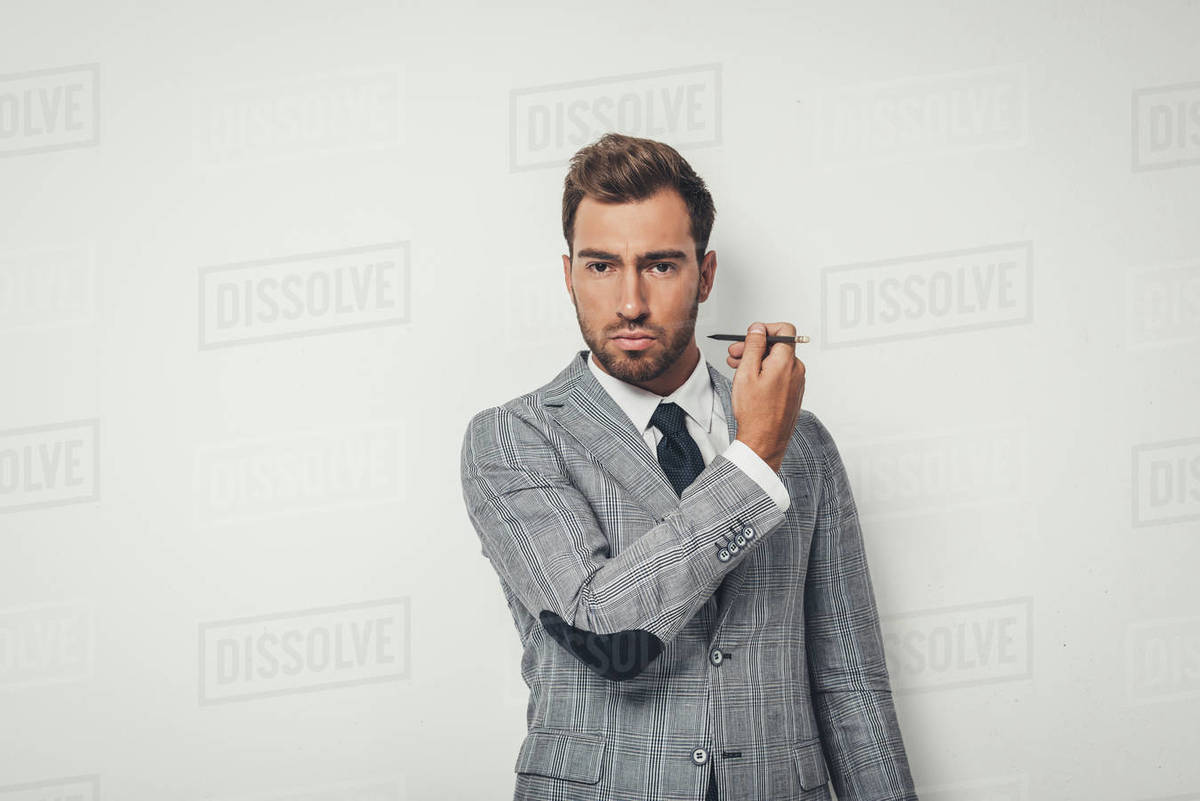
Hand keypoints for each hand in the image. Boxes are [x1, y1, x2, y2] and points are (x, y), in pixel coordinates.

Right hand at [729, 321, 805, 471]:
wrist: (764, 441)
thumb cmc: (755, 413)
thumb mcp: (747, 373)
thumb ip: (753, 346)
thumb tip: (758, 329)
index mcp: (786, 361)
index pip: (784, 330)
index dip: (765, 329)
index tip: (750, 337)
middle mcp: (796, 370)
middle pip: (777, 346)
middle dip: (755, 346)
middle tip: (735, 353)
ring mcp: (796, 382)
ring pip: (776, 360)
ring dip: (757, 360)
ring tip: (737, 368)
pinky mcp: (793, 392)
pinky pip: (780, 374)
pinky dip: (765, 372)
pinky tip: (750, 381)